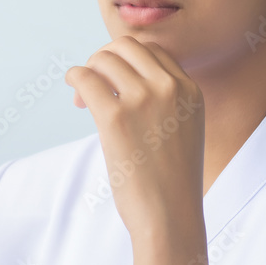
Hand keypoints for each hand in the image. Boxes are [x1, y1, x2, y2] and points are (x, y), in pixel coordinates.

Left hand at [64, 35, 205, 243]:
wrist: (170, 218)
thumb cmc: (171, 182)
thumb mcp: (182, 130)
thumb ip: (165, 101)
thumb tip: (121, 80)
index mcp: (190, 90)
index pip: (152, 51)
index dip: (126, 61)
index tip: (114, 82)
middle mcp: (170, 88)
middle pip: (127, 46)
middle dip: (105, 58)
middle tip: (94, 85)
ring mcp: (143, 100)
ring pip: (104, 58)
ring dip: (88, 71)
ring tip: (83, 98)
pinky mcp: (116, 117)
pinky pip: (85, 78)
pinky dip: (75, 78)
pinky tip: (75, 95)